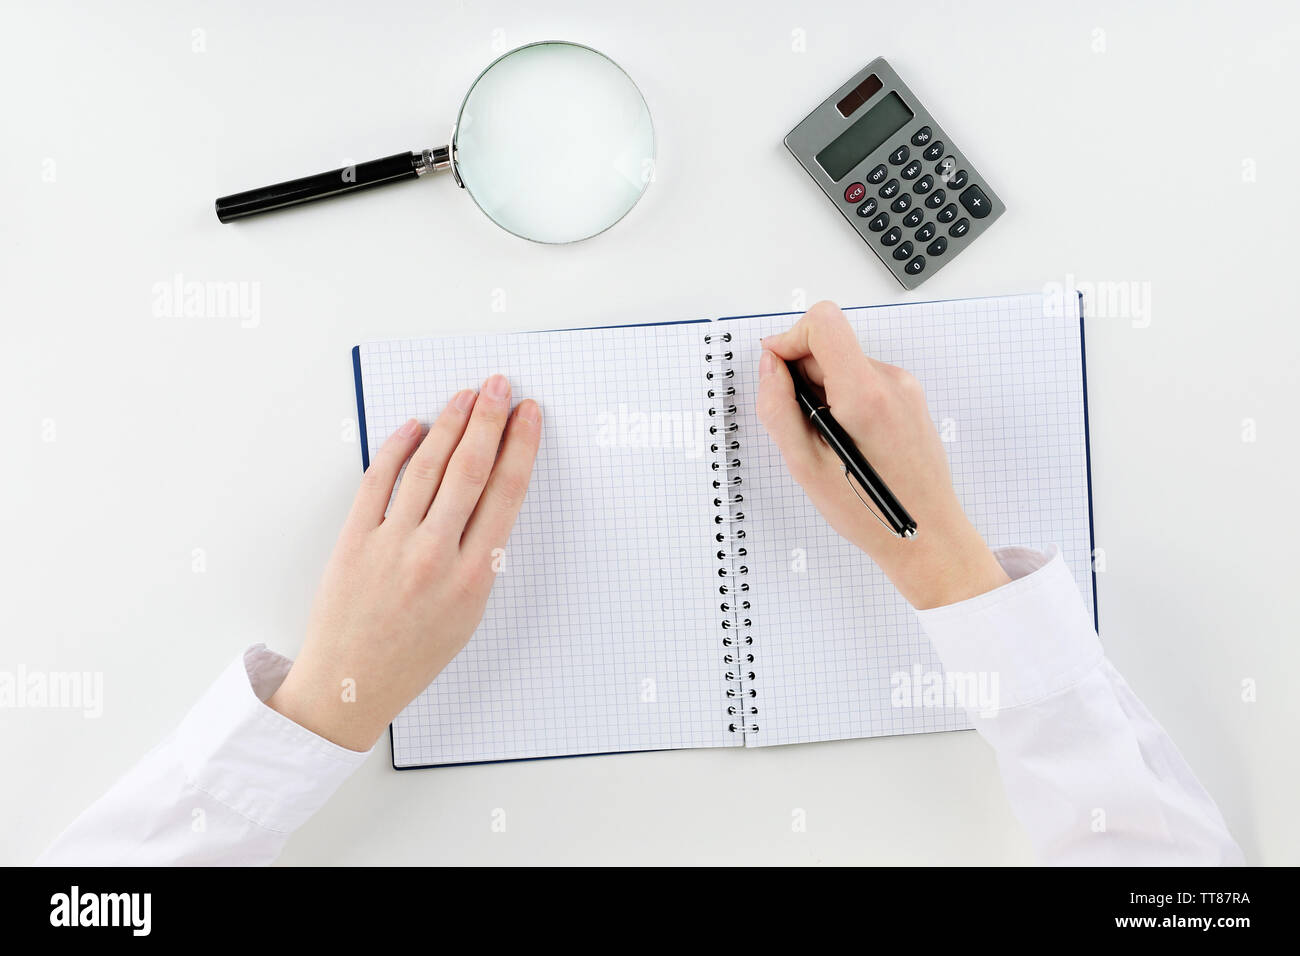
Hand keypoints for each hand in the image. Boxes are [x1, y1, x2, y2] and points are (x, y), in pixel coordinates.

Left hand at [268, 374, 541, 750]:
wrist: (350, 686)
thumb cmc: (413, 656)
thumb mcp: (468, 615)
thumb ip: (482, 557)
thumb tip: (489, 494)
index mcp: (474, 577)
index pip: (506, 493)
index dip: (521, 445)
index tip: (530, 414)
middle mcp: (435, 555)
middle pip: (470, 469)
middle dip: (489, 419)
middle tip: (499, 386)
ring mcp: (391, 545)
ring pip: (427, 466)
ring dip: (449, 423)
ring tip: (464, 396)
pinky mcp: (354, 540)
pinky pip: (378, 480)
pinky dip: (397, 448)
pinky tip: (413, 427)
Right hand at [756, 301, 1008, 609]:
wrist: (928, 536)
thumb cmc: (872, 512)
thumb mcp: (805, 465)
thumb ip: (779, 407)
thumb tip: (769, 365)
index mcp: (865, 394)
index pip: (823, 322)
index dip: (789, 339)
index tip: (776, 371)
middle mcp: (890, 381)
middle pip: (830, 345)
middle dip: (803, 375)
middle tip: (802, 426)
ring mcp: (905, 388)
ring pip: (844, 364)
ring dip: (824, 392)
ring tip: (828, 442)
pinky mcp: (909, 398)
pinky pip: (863, 380)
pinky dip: (844, 400)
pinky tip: (848, 442)